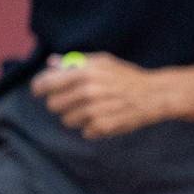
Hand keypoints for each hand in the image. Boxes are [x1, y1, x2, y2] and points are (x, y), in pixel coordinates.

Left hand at [30, 52, 173, 139]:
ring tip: (93, 109)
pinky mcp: (103, 126)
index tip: (40, 91)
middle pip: (53, 105)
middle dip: (61, 103)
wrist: (153, 95)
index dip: (39, 88)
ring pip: (66, 120)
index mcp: (84, 72)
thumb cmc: (125, 77)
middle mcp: (87, 91)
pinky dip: (92, 128)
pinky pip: (84, 132)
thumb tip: (52, 63)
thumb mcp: (102, 62)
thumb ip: (75, 62)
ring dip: (77, 117)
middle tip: (74, 101)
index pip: (46, 83)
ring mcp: (95, 110)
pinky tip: (105, 118)